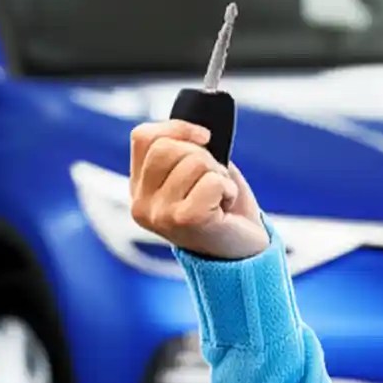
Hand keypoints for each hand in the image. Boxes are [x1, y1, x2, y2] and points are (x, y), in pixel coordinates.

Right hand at [129, 119, 270, 259]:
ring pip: (194, 161)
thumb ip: (185, 151)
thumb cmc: (221, 209)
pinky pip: (212, 180)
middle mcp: (141, 204)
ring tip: (220, 197)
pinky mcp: (184, 220)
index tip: (205, 138)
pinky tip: (225, 208)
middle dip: (203, 155)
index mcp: (139, 190)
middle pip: (167, 147)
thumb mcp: (196, 174)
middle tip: (214, 179)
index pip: (142, 138)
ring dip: (219, 175)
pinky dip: (228, 189)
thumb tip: (196, 131)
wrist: (243, 253)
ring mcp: (160, 215)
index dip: (177, 128)